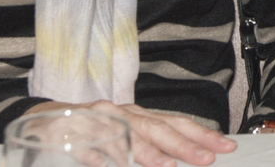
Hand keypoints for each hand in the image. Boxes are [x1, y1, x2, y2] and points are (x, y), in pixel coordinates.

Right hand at [26, 100, 235, 166]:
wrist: (50, 117)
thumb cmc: (96, 128)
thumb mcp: (127, 135)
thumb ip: (151, 146)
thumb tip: (180, 159)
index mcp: (141, 116)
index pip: (176, 123)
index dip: (201, 135)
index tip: (224, 147)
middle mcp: (126, 113)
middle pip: (158, 128)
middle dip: (184, 145)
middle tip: (205, 158)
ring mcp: (102, 120)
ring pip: (129, 135)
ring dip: (148, 152)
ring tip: (166, 165)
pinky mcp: (77, 131)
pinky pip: (92, 146)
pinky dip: (103, 156)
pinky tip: (110, 164)